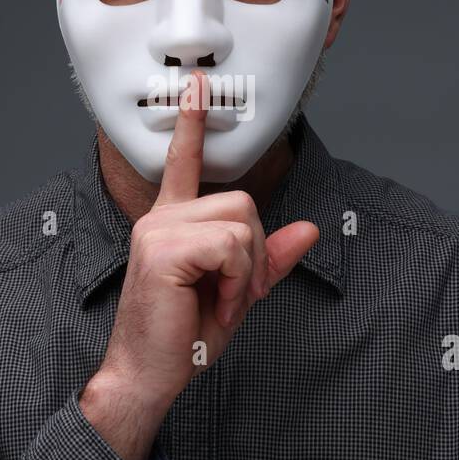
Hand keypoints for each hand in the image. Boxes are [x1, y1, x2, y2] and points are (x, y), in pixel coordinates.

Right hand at [80, 70, 318, 459]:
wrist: (149, 375)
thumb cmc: (183, 337)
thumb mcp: (238, 293)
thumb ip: (268, 259)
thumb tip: (309, 230)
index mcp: (172, 222)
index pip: (184, 161)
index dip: (193, 121)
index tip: (199, 84)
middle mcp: (161, 217)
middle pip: (242, 202)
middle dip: (255, 251)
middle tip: (236, 291)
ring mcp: (159, 230)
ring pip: (241, 221)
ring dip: (248, 269)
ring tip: (224, 300)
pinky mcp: (164, 249)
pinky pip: (231, 244)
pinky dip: (239, 279)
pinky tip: (218, 302)